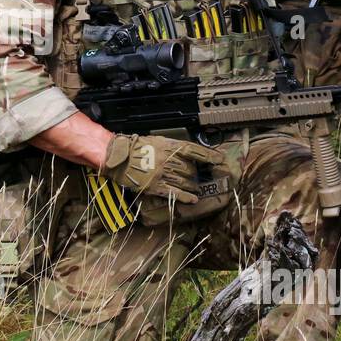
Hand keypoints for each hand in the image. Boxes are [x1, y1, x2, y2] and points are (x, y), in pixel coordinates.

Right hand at [99, 133, 223, 203]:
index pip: (195, 151)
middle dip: (197, 174)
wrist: (119, 157)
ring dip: (193, 186)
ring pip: (186, 181)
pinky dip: (186, 197)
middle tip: (200, 177)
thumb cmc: (136, 148)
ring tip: (195, 187)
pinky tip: (193, 199)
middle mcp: (168, 160)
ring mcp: (163, 174)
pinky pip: (175, 193)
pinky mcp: (156, 186)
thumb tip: (188, 153)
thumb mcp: (157, 141)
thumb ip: (173, 147)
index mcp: (169, 146)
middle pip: (191, 169)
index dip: (209, 156)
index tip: (220, 159)